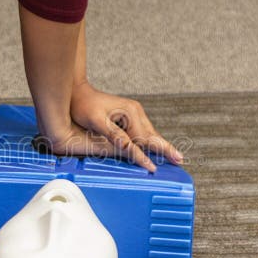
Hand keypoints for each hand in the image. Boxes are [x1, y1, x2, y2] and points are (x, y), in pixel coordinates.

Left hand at [36, 81, 182, 171]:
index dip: (155, 152)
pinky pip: (142, 131)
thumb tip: (128, 146)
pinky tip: (154, 146)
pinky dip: (150, 140)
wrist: (76, 92)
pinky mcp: (128, 116)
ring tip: (174, 155)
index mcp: (131, 113)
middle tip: (180, 160)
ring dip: (160, 145)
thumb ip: (114, 135)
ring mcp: (133, 113)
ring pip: (149, 133)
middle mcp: (135, 112)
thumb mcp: (97, 121)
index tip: (161, 165)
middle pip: (152, 135)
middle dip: (166, 148)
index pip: (145, 138)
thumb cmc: (84, 106)